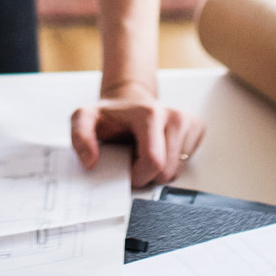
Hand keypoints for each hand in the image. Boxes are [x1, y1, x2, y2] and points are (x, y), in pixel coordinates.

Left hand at [70, 83, 205, 188]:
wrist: (129, 100)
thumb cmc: (110, 114)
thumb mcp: (84, 118)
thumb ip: (80, 137)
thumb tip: (90, 161)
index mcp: (149, 114)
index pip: (153, 162)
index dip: (138, 175)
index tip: (126, 169)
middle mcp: (173, 116)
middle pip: (168, 170)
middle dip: (148, 175)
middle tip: (134, 159)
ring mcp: (187, 121)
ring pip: (178, 170)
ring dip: (159, 170)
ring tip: (144, 152)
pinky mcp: (196, 127)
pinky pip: (186, 162)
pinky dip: (171, 163)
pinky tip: (159, 148)